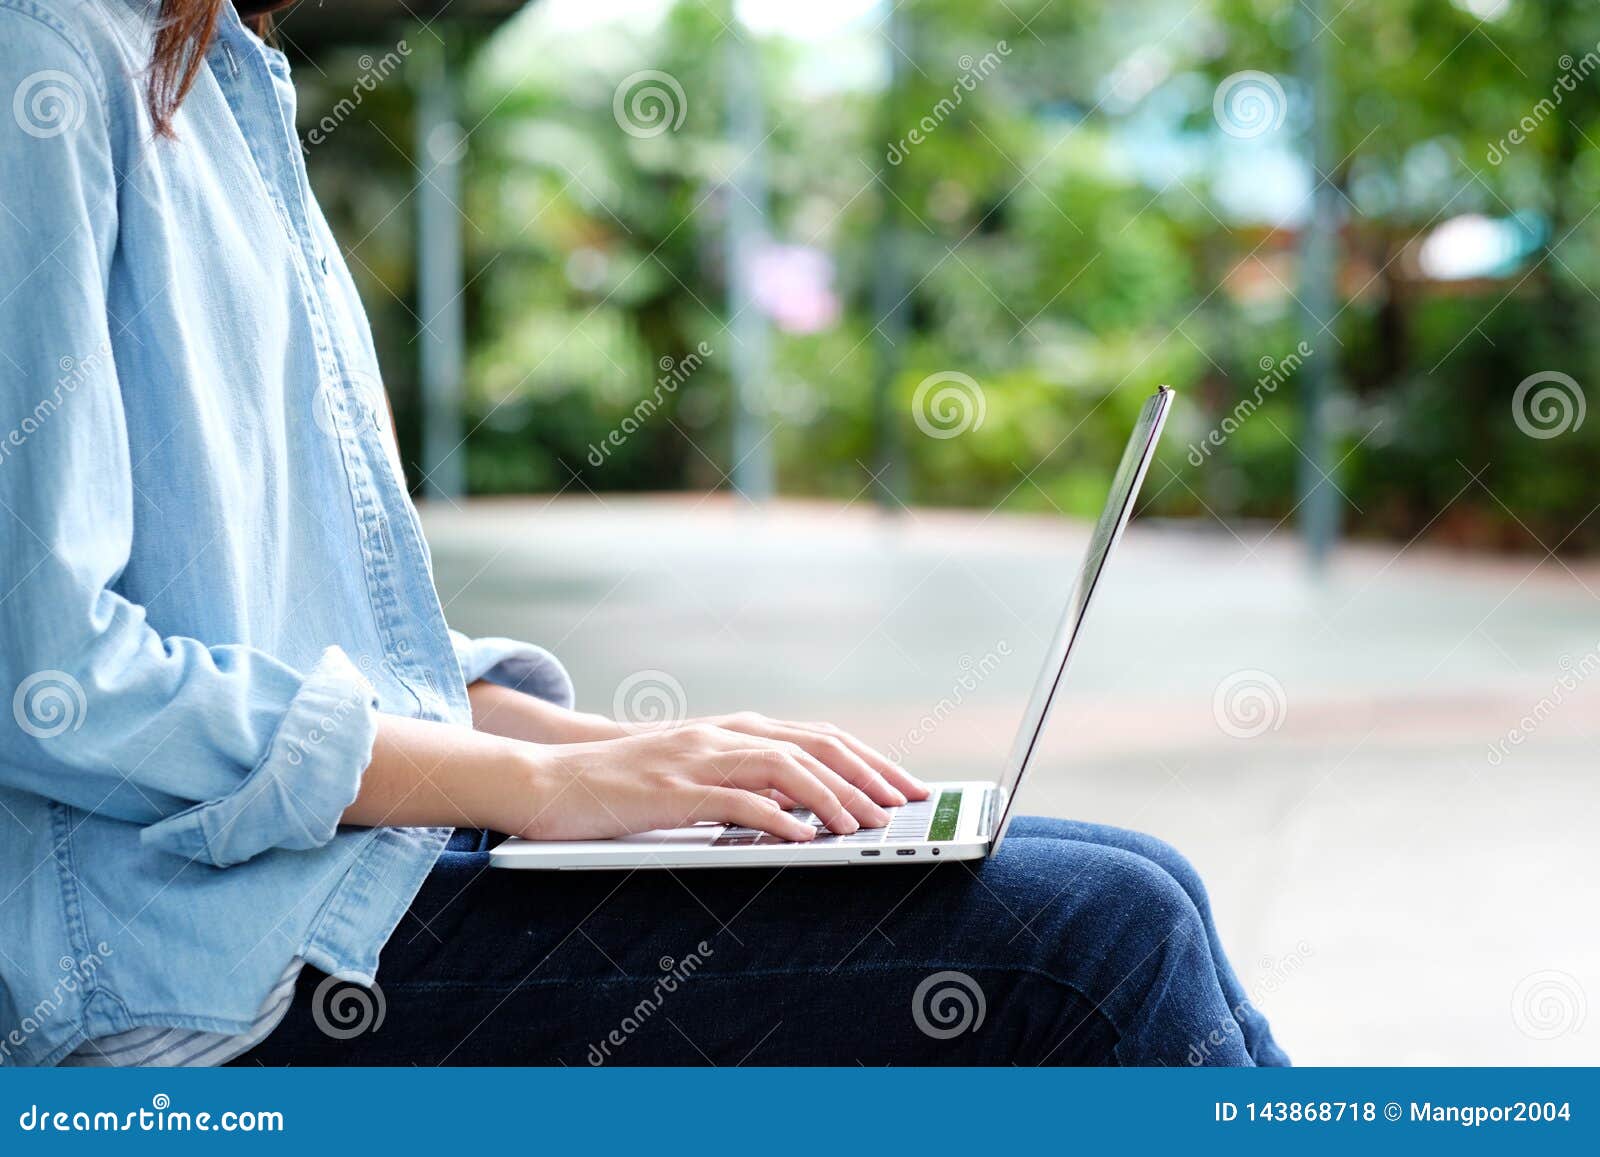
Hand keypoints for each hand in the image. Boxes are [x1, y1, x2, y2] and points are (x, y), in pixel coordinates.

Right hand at [508, 723, 914, 841]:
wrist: (548, 779)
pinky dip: (779, 818)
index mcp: (732, 731)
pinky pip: (738, 801)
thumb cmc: (620, 786)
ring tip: (866, 826)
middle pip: (814, 745)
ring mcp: (698, 758)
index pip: (818, 737)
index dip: (868, 760)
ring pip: (785, 767)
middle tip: (907, 804)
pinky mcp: (674, 789)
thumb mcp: (691, 776)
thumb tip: (799, 810)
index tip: (905, 786)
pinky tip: (808, 838)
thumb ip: (741, 783)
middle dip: (868, 774)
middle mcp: (723, 736)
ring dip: (833, 798)